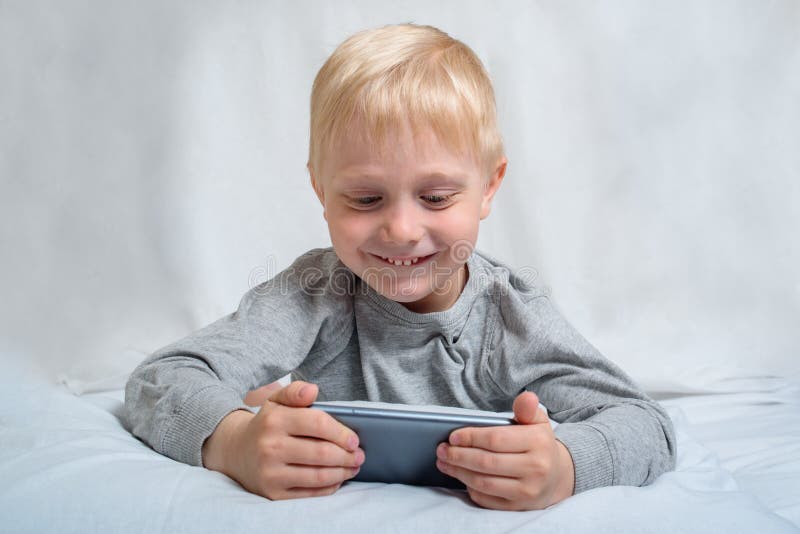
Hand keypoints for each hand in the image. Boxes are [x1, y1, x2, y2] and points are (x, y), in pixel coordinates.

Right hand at [202, 381, 364, 499]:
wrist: (235, 451)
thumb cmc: (265, 424)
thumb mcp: (276, 401)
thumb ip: (295, 392)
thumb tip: (313, 390)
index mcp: (274, 420)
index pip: (317, 424)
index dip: (341, 433)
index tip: (355, 439)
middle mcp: (270, 447)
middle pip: (321, 453)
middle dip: (347, 456)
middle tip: (360, 455)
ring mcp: (270, 473)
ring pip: (318, 476)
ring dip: (342, 473)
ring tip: (353, 467)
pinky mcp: (272, 493)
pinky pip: (309, 493)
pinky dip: (328, 487)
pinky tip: (337, 479)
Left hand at [435, 391, 574, 510]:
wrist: (557, 476)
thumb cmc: (539, 444)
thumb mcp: (537, 422)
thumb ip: (527, 408)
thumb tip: (526, 397)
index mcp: (538, 442)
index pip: (496, 439)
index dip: (470, 437)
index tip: (452, 436)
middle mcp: (535, 468)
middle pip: (486, 462)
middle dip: (458, 455)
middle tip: (441, 449)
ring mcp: (527, 491)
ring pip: (483, 482)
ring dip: (458, 472)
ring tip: (444, 462)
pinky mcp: (518, 507)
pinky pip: (487, 499)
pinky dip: (470, 488)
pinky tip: (461, 477)